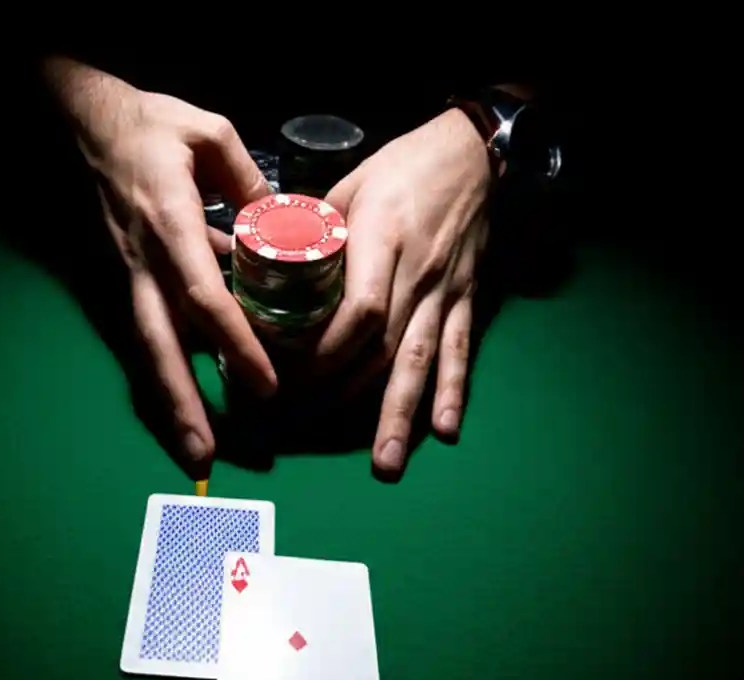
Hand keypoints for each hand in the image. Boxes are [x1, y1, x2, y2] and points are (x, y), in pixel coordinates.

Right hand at [45, 57, 276, 475]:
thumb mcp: (211, 133)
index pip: (202, 294)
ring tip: (195, 453)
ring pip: (148, 350)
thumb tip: (287, 225)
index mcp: (167, 222)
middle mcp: (144, 260)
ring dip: (169, 403)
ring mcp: (131, 276)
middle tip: (207, 456)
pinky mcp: (129, 282)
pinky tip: (190, 410)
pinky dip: (169, 376)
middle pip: (161, 343)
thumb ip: (250, 180)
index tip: (266, 382)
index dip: (234, 343)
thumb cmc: (153, 127)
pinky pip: (151, 336)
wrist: (89, 126)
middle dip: (183, 402)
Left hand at [317, 108, 492, 477]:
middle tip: (306, 426)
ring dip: (399, 414)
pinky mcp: (467, 300)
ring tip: (385, 462)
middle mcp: (418, 274)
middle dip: (343, 393)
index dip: (327, 351)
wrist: (474, 154)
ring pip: (420, 361)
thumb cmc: (402, 165)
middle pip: (382, 348)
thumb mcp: (349, 185)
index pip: (359, 310)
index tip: (290, 375)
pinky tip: (443, 431)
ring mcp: (446, 291)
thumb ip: (314, 231)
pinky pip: (461, 352)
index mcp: (384, 239)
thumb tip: (270, 263)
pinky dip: (452, 392)